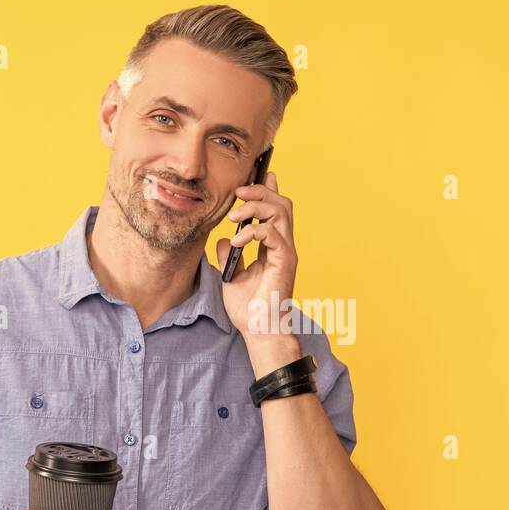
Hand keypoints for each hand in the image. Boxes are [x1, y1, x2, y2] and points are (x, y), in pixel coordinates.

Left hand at [215, 171, 296, 339]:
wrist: (259, 330)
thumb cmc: (249, 308)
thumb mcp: (231, 275)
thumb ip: (229, 254)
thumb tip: (222, 238)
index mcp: (273, 246)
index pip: (275, 209)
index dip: (266, 189)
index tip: (251, 179)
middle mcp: (283, 245)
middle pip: (281, 203)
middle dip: (259, 192)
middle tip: (238, 193)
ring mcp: (287, 252)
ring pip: (280, 211)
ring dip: (255, 207)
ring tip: (234, 216)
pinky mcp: (285, 262)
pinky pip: (273, 234)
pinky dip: (252, 232)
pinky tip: (236, 241)